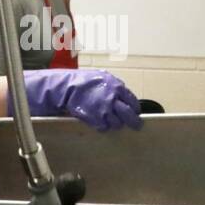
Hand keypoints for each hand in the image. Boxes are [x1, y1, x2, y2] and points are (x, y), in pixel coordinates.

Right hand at [14, 69, 142, 131]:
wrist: (67, 88)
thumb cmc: (84, 81)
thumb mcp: (103, 77)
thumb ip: (115, 87)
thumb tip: (123, 95)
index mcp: (117, 87)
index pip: (133, 101)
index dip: (135, 108)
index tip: (135, 112)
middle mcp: (113, 99)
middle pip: (129, 115)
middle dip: (134, 122)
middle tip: (137, 125)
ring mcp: (104, 111)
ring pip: (117, 124)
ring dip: (116, 124)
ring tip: (111, 121)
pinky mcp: (95, 119)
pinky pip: (105, 127)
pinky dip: (104, 126)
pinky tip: (100, 121)